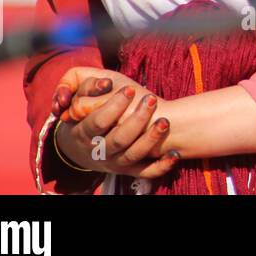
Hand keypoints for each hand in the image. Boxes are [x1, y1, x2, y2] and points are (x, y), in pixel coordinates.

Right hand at [52, 76, 178, 178]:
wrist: (85, 144)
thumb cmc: (88, 111)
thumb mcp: (80, 97)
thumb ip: (87, 86)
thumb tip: (104, 83)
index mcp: (83, 132)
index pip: (98, 121)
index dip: (114, 105)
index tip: (130, 90)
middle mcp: (98, 150)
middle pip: (118, 139)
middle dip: (136, 119)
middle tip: (151, 99)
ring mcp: (114, 162)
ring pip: (133, 154)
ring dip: (150, 139)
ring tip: (164, 121)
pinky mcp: (129, 169)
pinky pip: (145, 172)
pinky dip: (160, 167)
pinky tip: (174, 155)